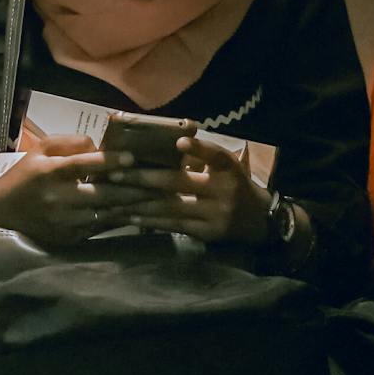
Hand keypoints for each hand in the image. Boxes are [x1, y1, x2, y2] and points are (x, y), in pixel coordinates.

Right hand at [0, 124, 144, 245]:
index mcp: (50, 172)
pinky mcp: (66, 236)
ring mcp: (63, 221)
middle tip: (155, 183)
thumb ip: (67, 143)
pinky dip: (115, 220)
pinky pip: (97, 228)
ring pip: (103, 214)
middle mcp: (57, 198)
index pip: (83, 165)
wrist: (0, 211)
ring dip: (128, 207)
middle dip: (131, 189)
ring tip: (151, 199)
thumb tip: (97, 145)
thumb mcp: (40, 150)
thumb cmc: (24, 175)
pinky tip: (132, 213)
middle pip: (101, 194)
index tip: (132, 158)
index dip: (109, 161)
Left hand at [109, 134, 273, 248]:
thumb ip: (202, 156)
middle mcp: (224, 191)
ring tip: (114, 196)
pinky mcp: (207, 232)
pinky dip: (151, 220)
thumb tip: (166, 143)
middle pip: (180, 183)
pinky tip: (131, 216)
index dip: (199, 148)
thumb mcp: (226, 166)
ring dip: (139, 202)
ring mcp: (215, 214)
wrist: (259, 219)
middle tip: (115, 173)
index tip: (180, 142)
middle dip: (144, 178)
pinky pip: (174, 225)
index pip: (215, 155)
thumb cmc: (235, 184)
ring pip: (171, 207)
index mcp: (229, 169)